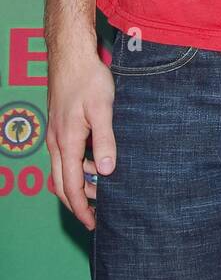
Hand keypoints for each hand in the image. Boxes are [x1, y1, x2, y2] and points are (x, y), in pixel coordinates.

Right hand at [45, 33, 116, 231]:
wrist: (70, 56)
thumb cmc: (88, 79)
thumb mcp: (102, 109)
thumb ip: (104, 141)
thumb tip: (106, 172)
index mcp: (67, 142)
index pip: (71, 186)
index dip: (81, 208)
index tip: (93, 224)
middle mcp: (56, 142)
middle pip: (62, 184)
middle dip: (77, 203)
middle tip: (96, 217)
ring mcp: (55, 134)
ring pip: (62, 171)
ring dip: (79, 184)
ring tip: (102, 191)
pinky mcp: (59, 126)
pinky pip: (65, 157)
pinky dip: (78, 168)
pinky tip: (96, 163)